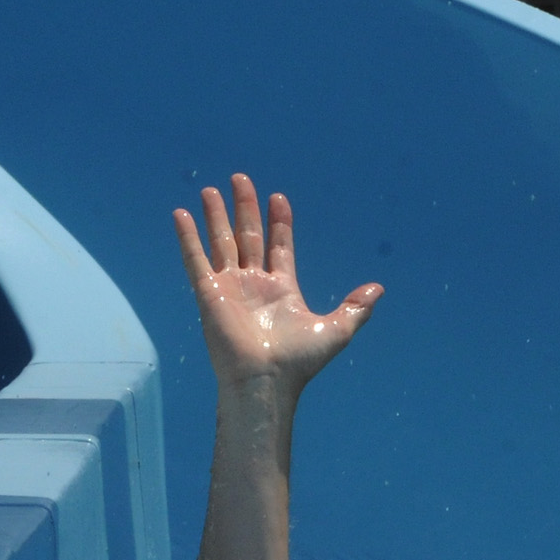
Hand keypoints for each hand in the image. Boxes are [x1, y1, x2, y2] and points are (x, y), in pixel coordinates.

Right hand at [174, 174, 382, 405]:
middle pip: (248, 237)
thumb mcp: (337, 330)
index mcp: (281, 289)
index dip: (279, 223)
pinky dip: (187, 238)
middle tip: (240, 180)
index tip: (277, 199)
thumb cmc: (298, 361)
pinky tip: (181, 214)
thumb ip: (355, 307)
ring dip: (216, 215)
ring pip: (221, 242)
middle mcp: (254, 284)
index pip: (279, 247)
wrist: (266, 380)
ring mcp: (229, 288)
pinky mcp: (209, 294)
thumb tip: (378, 289)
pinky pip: (195, 260)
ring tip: (212, 190)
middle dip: (245, 208)